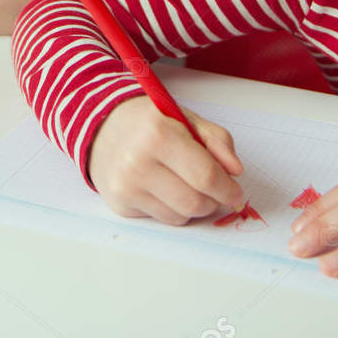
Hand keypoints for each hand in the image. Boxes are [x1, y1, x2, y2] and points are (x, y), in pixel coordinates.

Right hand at [88, 97, 245, 224]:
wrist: (101, 126)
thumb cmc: (148, 121)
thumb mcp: (186, 118)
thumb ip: (218, 141)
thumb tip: (235, 172)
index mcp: (157, 133)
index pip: (205, 175)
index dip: (228, 189)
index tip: (236, 192)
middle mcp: (137, 162)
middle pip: (194, 202)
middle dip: (214, 201)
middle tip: (216, 192)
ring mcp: (125, 187)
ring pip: (179, 216)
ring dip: (193, 206)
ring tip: (186, 185)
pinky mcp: (119, 204)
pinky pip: (161, 219)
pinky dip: (171, 208)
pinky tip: (163, 188)